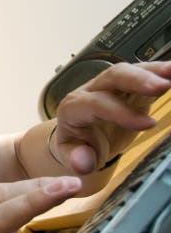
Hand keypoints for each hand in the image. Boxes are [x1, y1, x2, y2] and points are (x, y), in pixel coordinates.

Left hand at [54, 61, 170, 173]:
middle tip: (163, 86)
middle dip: (137, 79)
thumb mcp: (71, 155)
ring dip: (154, 70)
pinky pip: (144, 74)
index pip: (96, 104)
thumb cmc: (76, 145)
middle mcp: (91, 90)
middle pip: (113, 76)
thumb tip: (81, 162)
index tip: (148, 125)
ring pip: (131, 70)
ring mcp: (110, 86)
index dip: (122, 112)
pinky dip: (160, 72)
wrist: (79, 137)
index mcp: (73, 107)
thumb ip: (75, 158)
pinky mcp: (128, 87)